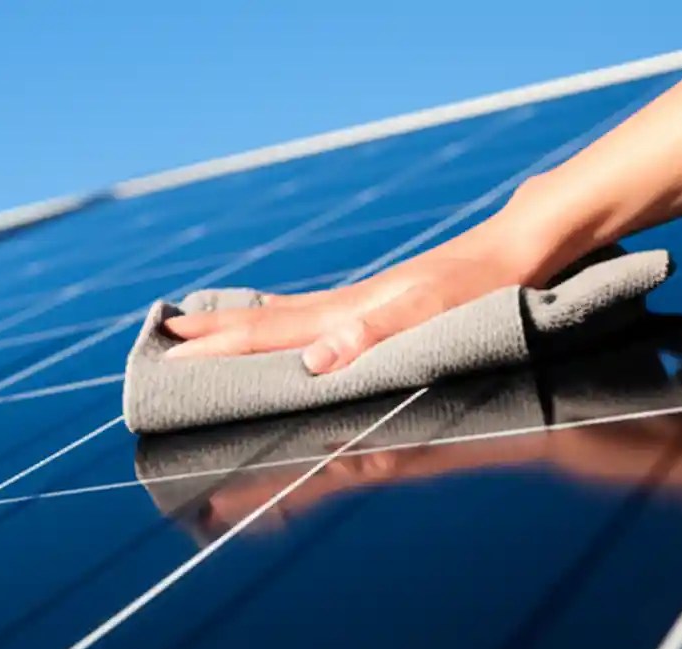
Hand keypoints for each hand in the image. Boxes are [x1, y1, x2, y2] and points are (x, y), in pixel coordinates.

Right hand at [163, 214, 553, 373]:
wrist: (517, 252)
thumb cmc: (482, 288)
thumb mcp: (433, 315)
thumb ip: (374, 335)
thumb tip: (315, 363)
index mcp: (347, 315)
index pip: (267, 332)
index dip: (219, 345)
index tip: (172, 349)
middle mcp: (343, 311)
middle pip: (263, 324)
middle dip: (213, 336)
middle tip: (164, 337)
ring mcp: (358, 310)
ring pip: (281, 321)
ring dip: (237, 330)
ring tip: (200, 331)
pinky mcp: (377, 311)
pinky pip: (308, 321)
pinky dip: (277, 326)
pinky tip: (280, 328)